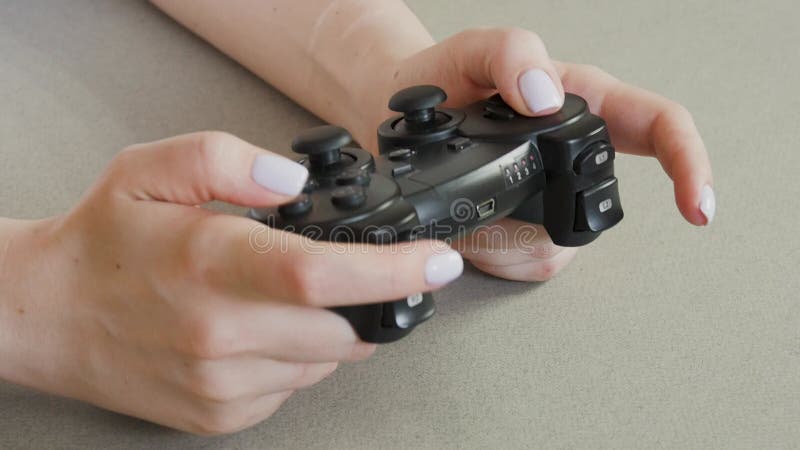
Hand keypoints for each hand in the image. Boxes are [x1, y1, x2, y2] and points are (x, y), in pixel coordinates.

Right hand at [0, 132, 462, 433]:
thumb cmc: (103, 241)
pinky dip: (297, 356)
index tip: (439, 264)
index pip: (321, 275)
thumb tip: (294, 181)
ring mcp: (222, 383)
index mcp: (210, 263)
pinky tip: (257, 328)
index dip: (394, 271)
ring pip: (325, 362)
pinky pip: (295, 387)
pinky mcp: (220, 414)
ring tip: (277, 295)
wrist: (47, 315)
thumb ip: (228, 159)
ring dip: (328, 328)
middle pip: (342, 329)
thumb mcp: (151, 168)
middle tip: (349, 269)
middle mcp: (220, 334)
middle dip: (369, 301)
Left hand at [354, 27, 713, 280]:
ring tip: (468, 210)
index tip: (696, 208)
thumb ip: (512, 55)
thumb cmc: (439, 78)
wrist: (393, 115)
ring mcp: (546, 198)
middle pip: (598, 207)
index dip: (689, 165)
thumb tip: (544, 96)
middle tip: (496, 208)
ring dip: (508, 244)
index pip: (659, 126)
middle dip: (552, 222)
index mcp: (579, 101)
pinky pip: (523, 263)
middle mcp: (570, 154)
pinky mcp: (518, 230)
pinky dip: (492, 259)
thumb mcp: (472, 49)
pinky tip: (469, 233)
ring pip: (557, 247)